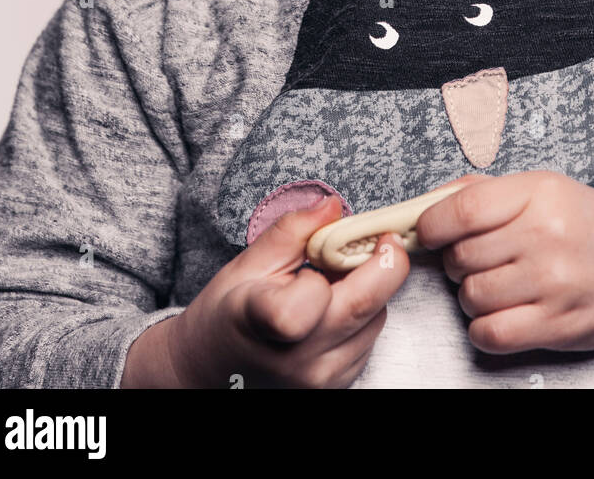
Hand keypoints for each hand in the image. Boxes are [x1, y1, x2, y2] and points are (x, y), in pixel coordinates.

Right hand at [125, 195, 409, 388]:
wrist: (209, 372)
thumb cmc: (226, 316)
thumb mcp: (247, 263)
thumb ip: (293, 231)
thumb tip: (333, 206)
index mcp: (269, 322)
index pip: (316, 293)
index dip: (332, 263)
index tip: (338, 242)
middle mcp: (301, 360)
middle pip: (368, 305)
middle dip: (385, 263)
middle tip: (380, 238)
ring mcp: (321, 380)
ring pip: (375, 320)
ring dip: (371, 292)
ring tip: (337, 280)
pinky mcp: (337, 387)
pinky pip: (369, 340)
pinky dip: (362, 317)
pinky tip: (334, 308)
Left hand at [415, 170, 593, 353]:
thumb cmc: (582, 223)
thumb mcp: (539, 189)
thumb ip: (481, 193)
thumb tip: (425, 207)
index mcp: (537, 194)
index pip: (463, 210)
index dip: (432, 224)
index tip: (428, 232)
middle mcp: (545, 237)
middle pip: (461, 257)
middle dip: (456, 261)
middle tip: (476, 259)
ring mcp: (552, 284)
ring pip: (471, 296)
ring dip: (471, 294)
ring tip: (495, 284)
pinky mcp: (557, 325)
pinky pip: (490, 334)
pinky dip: (482, 328)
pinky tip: (498, 314)